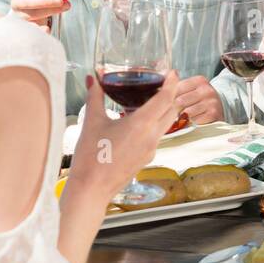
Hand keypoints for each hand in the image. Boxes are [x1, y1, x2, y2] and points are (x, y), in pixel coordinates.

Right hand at [10, 0, 73, 28]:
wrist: (25, 13)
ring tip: (67, 6)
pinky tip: (47, 30)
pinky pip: (34, 30)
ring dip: (51, 11)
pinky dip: (40, 31)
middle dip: (45, 1)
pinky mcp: (28, 27)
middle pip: (28, 2)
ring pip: (33, 15)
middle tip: (60, 0)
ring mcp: (22, 16)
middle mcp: (18, 2)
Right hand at [69, 71, 182, 199]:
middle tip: (164, 83)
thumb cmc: (90, 157)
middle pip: (172, 110)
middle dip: (171, 95)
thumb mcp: (91, 122)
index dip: (172, 83)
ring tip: (153, 99)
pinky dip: (155, 124)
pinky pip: (157, 136)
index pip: (166, 98)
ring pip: (166, 124)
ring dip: (165, 110)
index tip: (172, 72)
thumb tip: (92, 79)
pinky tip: (140, 122)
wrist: (91, 190)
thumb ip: (95, 97)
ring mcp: (151, 149)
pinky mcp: (147, 158)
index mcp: (141, 124)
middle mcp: (152, 136)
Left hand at [173, 75, 223, 123]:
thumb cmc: (199, 99)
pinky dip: (191, 123)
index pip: (176, 88)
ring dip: (183, 117)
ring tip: (184, 116)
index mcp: (199, 80)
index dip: (170, 98)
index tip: (169, 103)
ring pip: (186, 112)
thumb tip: (159, 90)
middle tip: (175, 112)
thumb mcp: (191, 89)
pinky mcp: (213, 114)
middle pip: (180, 101)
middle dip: (175, 109)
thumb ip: (176, 88)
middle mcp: (206, 90)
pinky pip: (194, 121)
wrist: (219, 108)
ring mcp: (211, 102)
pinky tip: (193, 120)